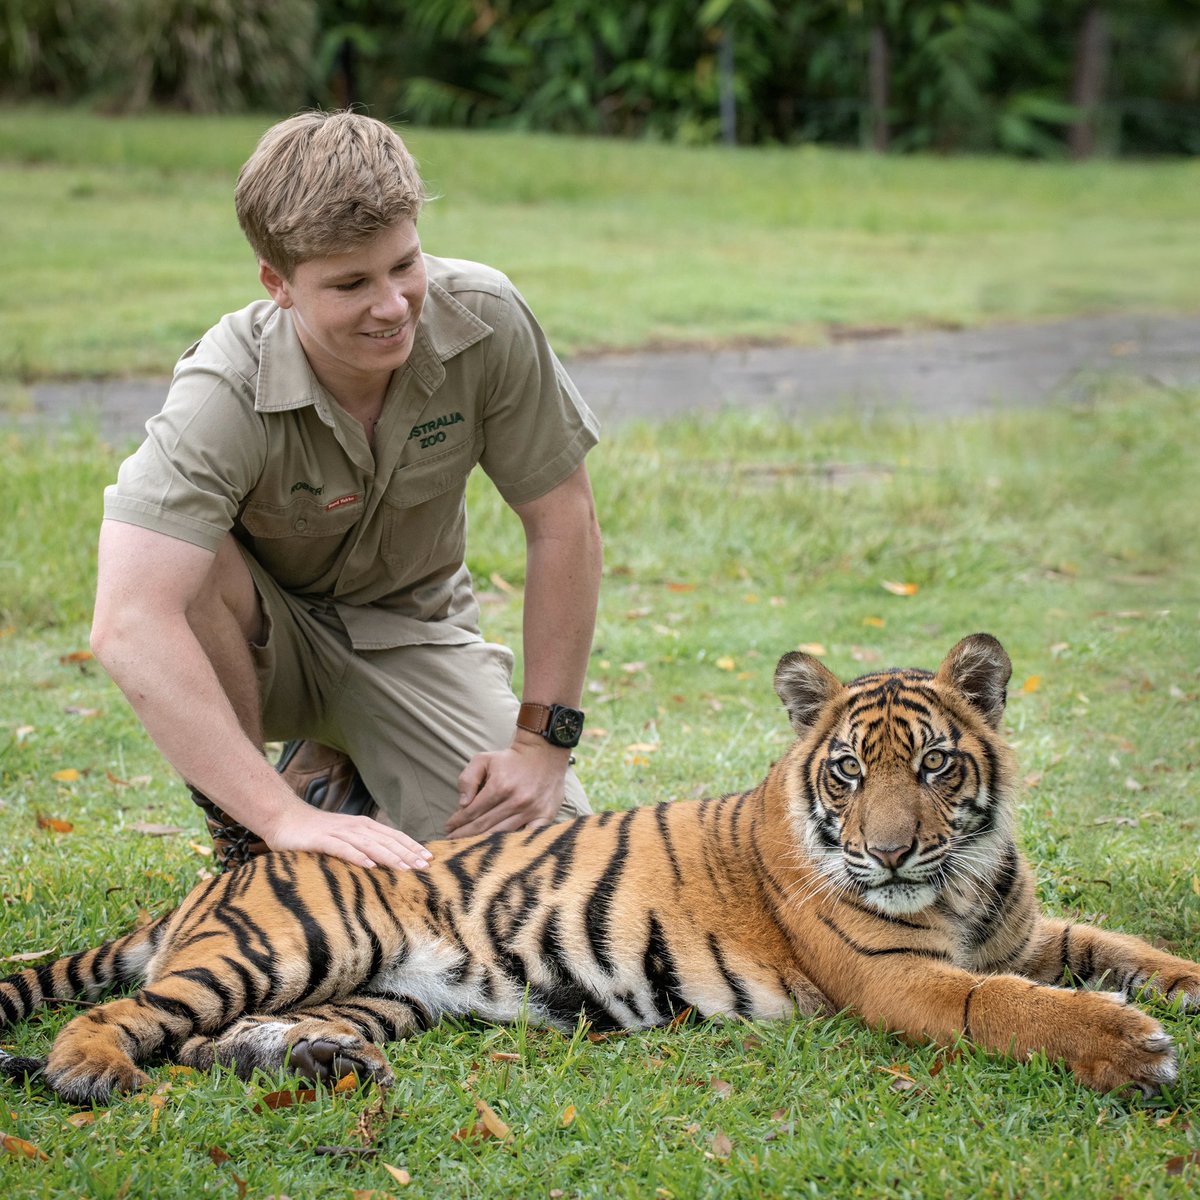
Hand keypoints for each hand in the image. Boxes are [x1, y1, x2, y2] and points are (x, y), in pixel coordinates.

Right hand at [261, 801, 432, 870]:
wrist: (283, 818)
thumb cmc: (315, 831)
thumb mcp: (343, 837)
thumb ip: (362, 845)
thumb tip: (383, 859)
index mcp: (363, 826)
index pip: (393, 836)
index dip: (411, 846)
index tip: (429, 858)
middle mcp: (355, 827)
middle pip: (386, 840)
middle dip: (407, 853)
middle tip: (425, 866)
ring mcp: (338, 832)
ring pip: (370, 844)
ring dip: (389, 856)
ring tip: (406, 868)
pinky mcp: (321, 840)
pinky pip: (342, 849)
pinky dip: (357, 856)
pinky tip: (370, 865)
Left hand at [445, 736, 569, 838]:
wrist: (544, 753)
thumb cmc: (510, 759)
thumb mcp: (484, 759)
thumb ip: (468, 779)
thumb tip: (462, 804)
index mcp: (500, 786)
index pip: (473, 811)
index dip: (458, 822)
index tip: (448, 828)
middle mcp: (516, 800)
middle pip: (485, 826)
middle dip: (465, 836)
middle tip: (452, 843)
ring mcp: (532, 810)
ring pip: (502, 834)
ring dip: (483, 844)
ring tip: (469, 849)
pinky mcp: (545, 816)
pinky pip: (528, 837)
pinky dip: (515, 846)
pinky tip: (501, 852)